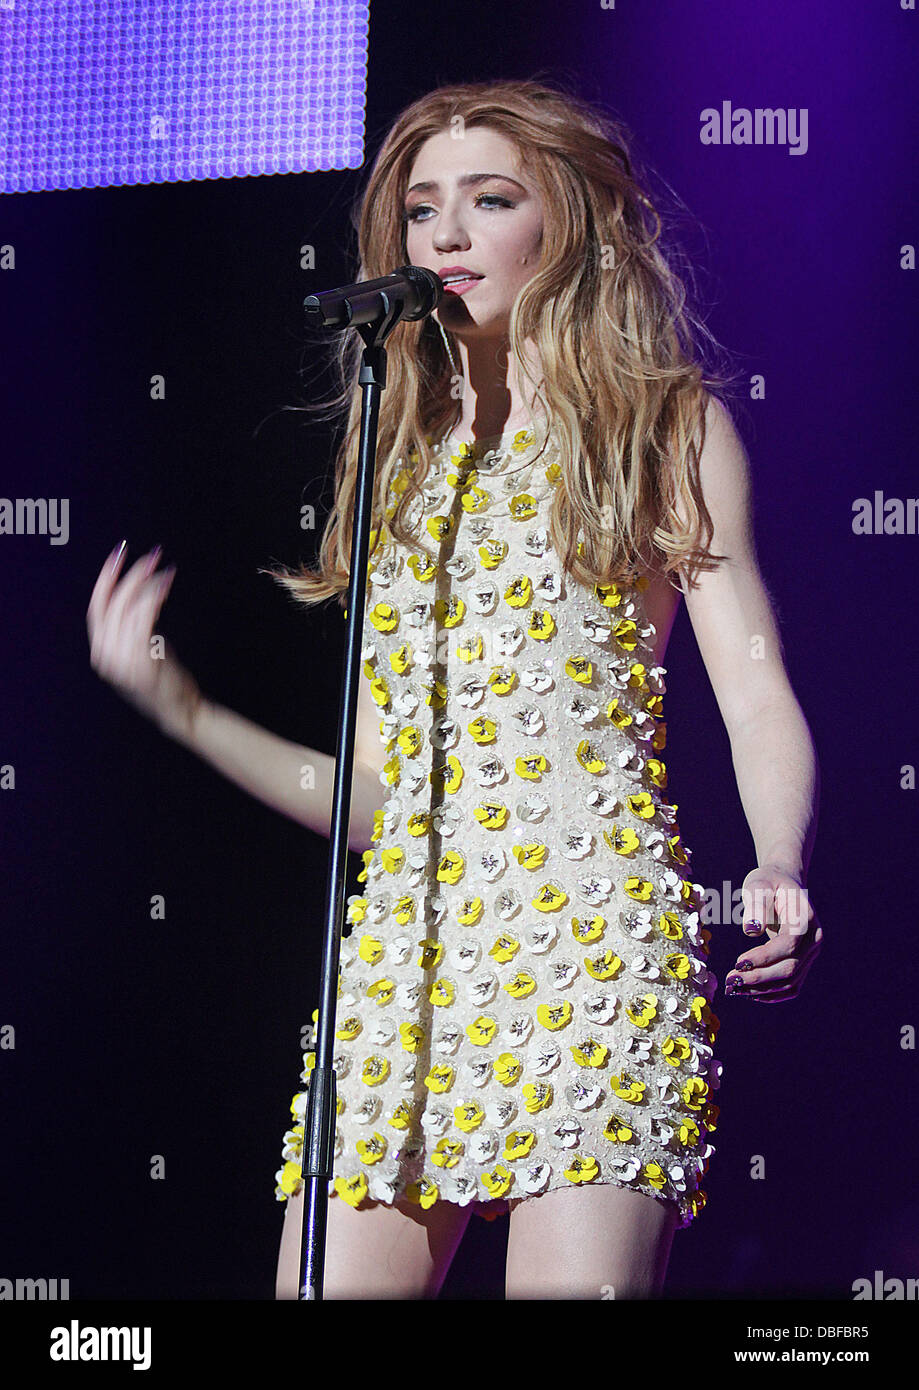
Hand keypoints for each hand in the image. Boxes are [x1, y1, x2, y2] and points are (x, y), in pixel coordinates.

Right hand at [86, 541, 201, 736]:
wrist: (179, 711)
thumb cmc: (164, 680)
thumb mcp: (142, 651)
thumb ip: (133, 628)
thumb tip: (140, 594)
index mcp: (102, 652)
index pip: (97, 608)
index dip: (106, 579)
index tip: (118, 555)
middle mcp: (105, 656)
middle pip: (113, 603)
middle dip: (131, 575)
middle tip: (151, 556)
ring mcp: (121, 660)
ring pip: (129, 607)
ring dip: (148, 583)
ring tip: (165, 570)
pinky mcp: (140, 661)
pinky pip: (143, 618)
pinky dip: (154, 596)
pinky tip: (165, 585)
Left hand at [724, 864, 822, 1002]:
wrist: (783, 885)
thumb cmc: (768, 883)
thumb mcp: (759, 884)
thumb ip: (756, 904)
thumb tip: (751, 929)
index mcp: (806, 917)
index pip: (790, 944)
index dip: (765, 956)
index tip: (738, 962)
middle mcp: (815, 939)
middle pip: (791, 967)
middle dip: (759, 977)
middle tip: (730, 981)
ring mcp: (811, 953)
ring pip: (790, 981)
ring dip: (762, 989)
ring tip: (734, 989)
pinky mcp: (803, 963)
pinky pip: (791, 986)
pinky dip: (771, 994)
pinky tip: (749, 994)